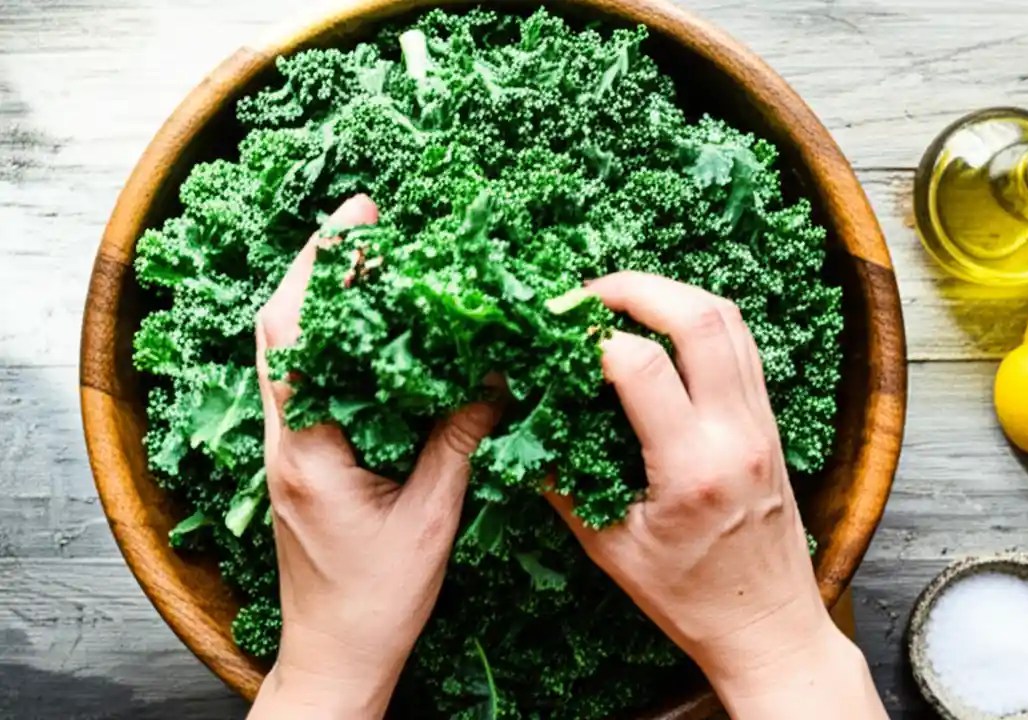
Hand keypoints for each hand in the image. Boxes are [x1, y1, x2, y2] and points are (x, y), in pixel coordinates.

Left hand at [247, 196, 500, 719]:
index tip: (362, 217)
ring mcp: (290, 450)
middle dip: (321, 268)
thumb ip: (458, 438)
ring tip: (381, 266)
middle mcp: (286, 439)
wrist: (337, 655)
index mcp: (307, 447)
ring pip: (294, 355)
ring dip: (328, 303)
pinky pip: (315, 386)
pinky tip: (383, 338)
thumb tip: (494, 374)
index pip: (294, 333)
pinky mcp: (305, 462)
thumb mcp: (430, 515)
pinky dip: (343, 348)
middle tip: (374, 224)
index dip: (322, 266)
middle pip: (283, 329)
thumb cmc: (376, 599)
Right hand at [546, 272, 884, 719]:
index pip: (641, 366)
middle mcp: (736, 434)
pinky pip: (743, 346)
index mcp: (691, 470)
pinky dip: (702, 321)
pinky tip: (666, 329)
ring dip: (674, 294)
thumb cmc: (689, 599)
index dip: (591, 336)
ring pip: (730, 321)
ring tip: (624, 299)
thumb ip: (565, 483)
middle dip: (638, 288)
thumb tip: (526, 426)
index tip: (557, 334)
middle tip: (590, 292)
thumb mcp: (610, 551)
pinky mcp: (772, 424)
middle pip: (700, 318)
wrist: (767, 624)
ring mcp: (762, 424)